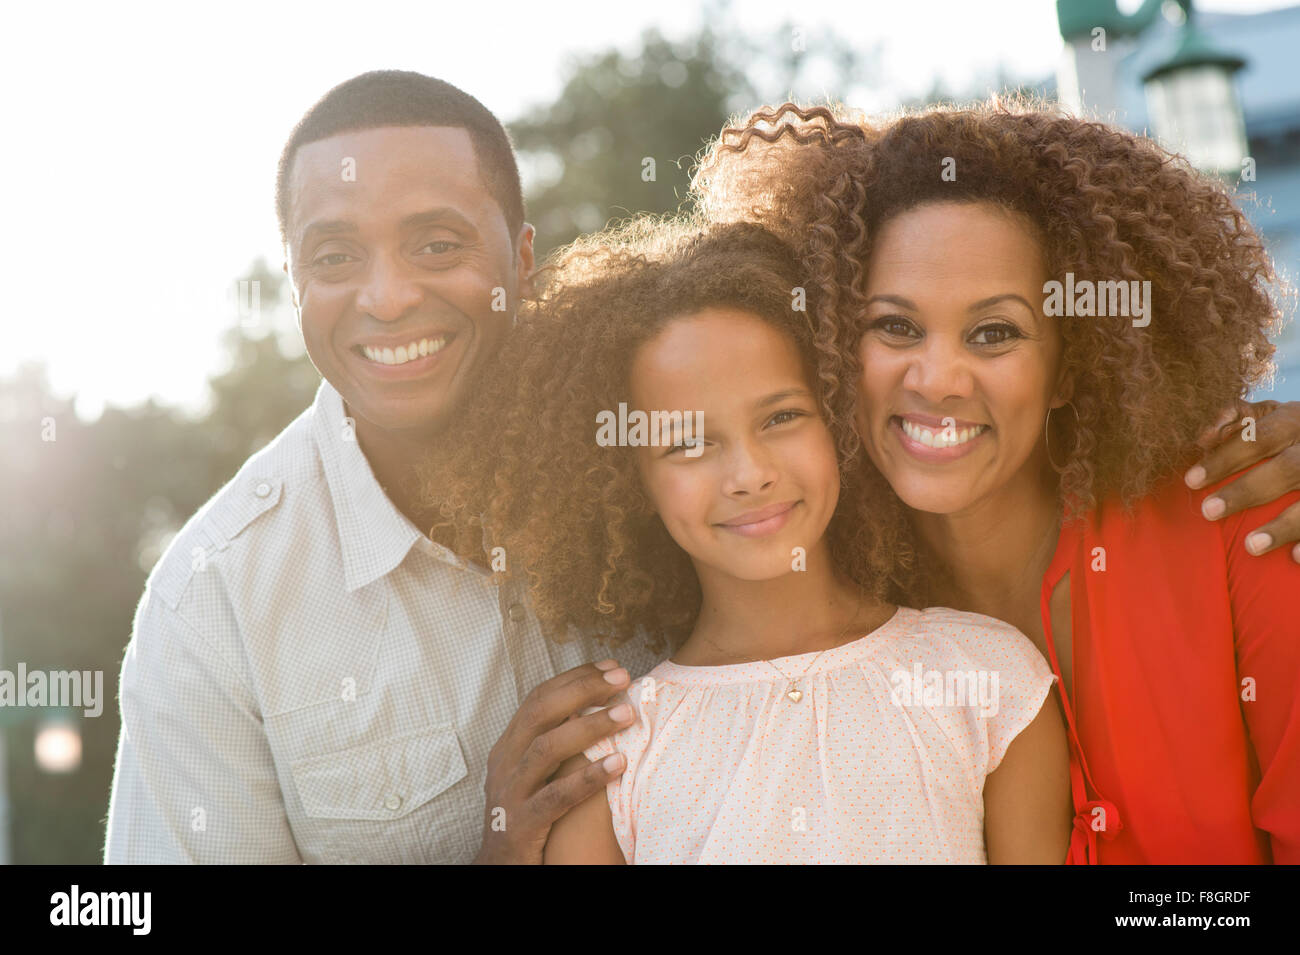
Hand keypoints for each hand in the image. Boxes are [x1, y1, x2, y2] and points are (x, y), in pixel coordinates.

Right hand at [473, 660, 634, 863]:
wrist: (498, 869)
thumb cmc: (527, 816)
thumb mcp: (533, 774)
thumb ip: (556, 744)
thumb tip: (599, 708)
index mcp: (508, 746)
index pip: (539, 697)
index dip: (575, 677)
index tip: (611, 665)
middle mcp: (505, 763)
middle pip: (541, 712)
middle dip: (583, 690)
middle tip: (622, 678)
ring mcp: (510, 794)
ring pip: (547, 748)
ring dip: (590, 727)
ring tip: (627, 715)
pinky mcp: (522, 824)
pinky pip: (556, 797)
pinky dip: (588, 777)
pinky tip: (618, 763)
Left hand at [1185, 399, 1299, 561]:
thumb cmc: (1288, 432)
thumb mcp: (1268, 417)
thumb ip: (1234, 420)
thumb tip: (1200, 435)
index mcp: (1294, 420)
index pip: (1257, 437)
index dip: (1225, 457)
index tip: (1191, 479)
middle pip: (1287, 468)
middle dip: (1247, 490)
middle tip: (1208, 511)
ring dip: (1285, 525)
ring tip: (1250, 546)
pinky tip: (1295, 558)